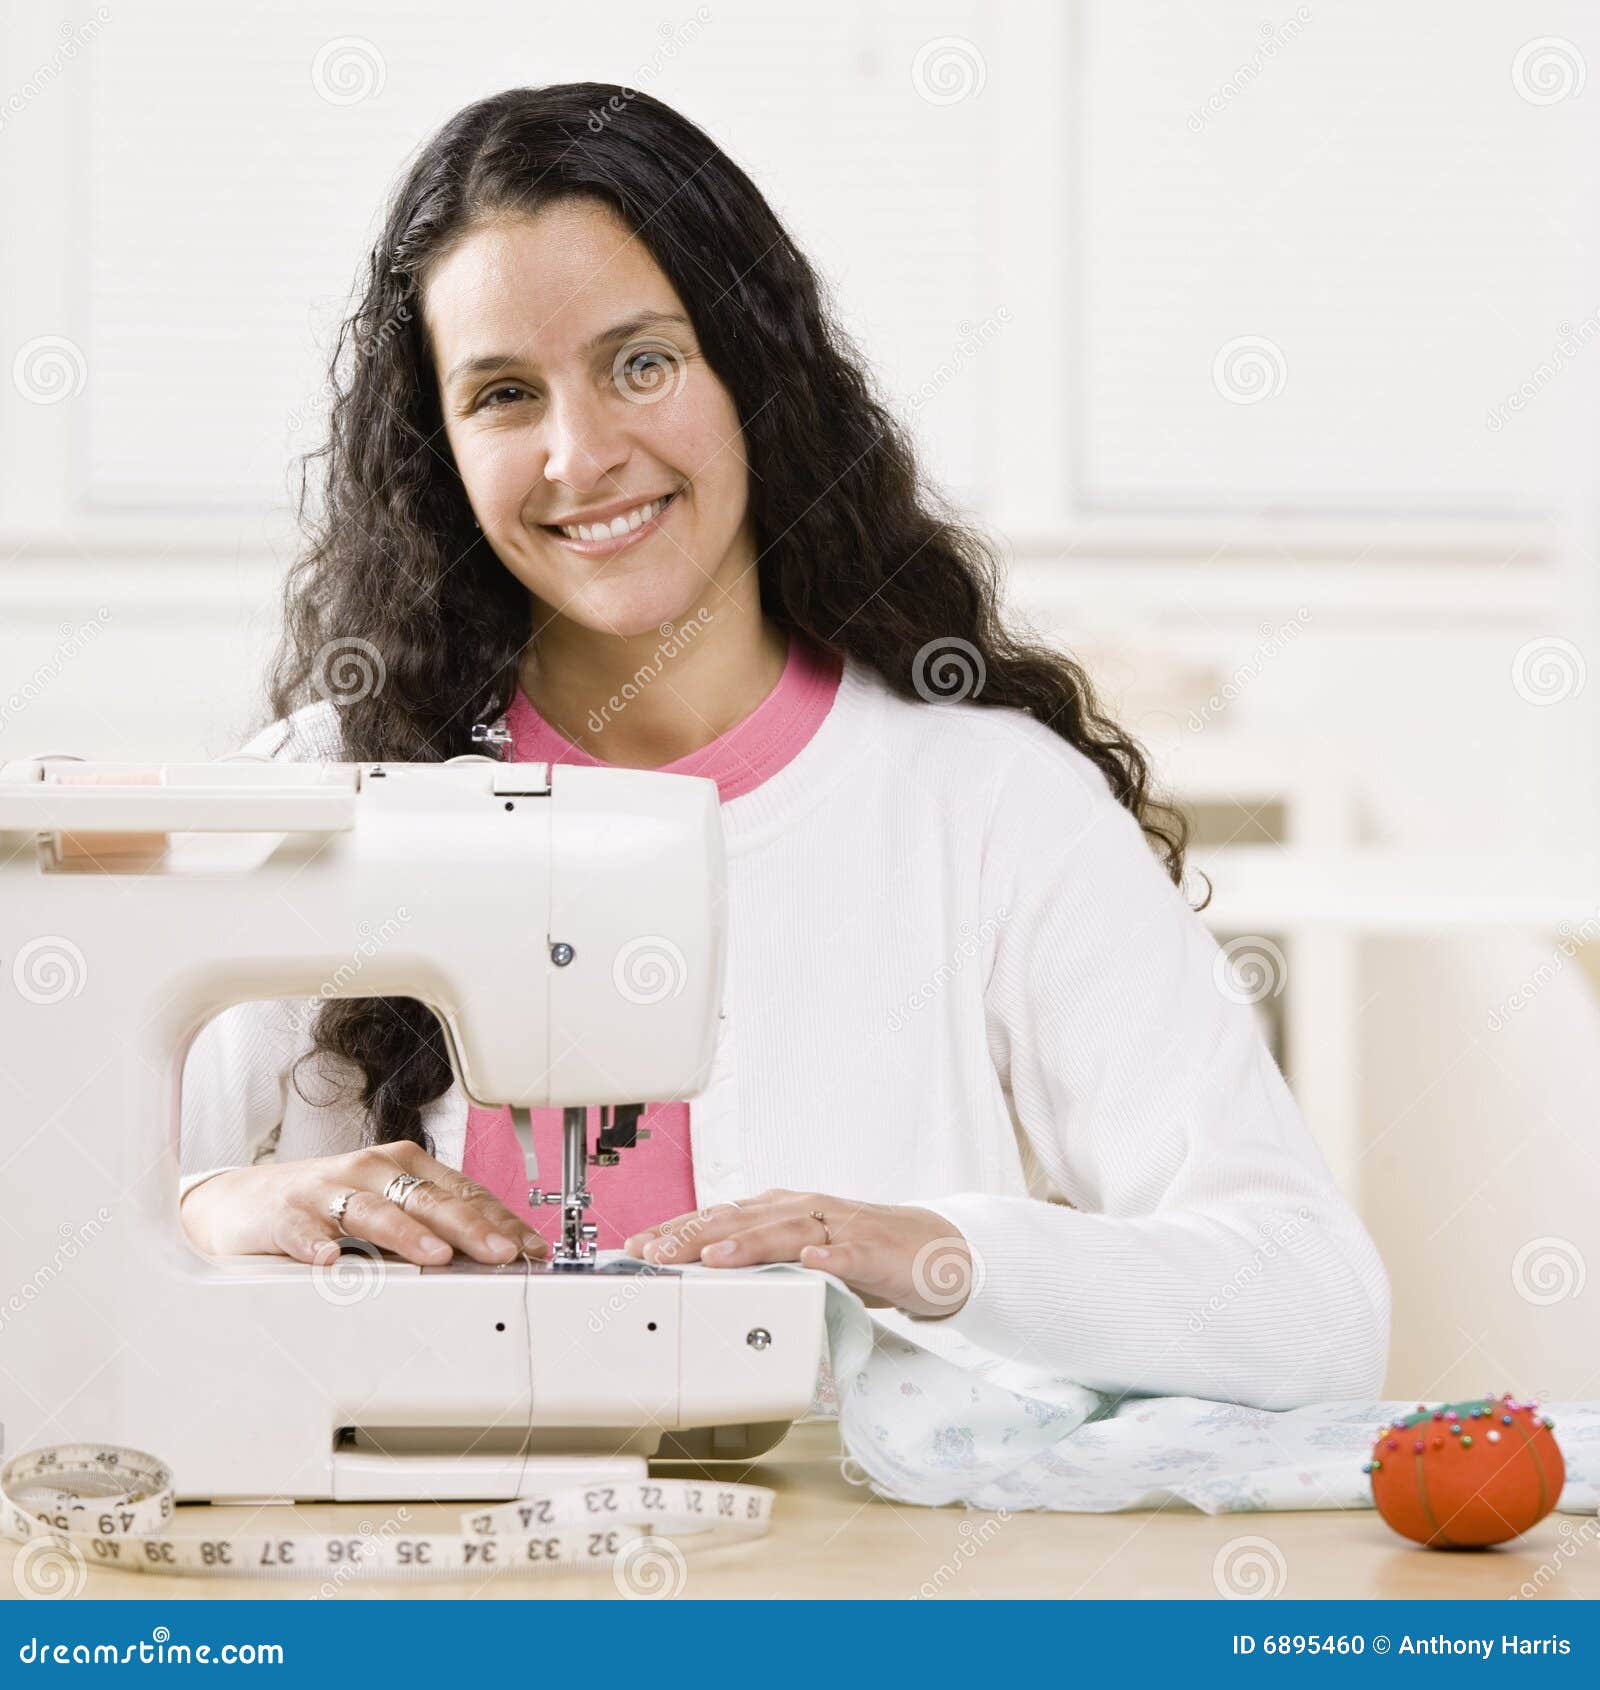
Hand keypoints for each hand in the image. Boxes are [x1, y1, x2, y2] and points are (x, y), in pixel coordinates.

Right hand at [179, 1140, 548, 1266]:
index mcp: (404, 1167)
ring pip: (374, 1210)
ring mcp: (327, 1190)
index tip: (532, 1248)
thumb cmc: (327, 1205)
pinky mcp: (283, 1213)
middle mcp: (371, 1171)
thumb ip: (434, 1225)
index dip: (500, 1221)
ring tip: (435, 1256)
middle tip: (501, 1253)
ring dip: (406, 1234)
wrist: (244, 1202)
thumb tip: (495, 1252)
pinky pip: (302, 1229)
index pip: (462, 1194)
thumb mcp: (389, 1208)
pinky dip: (316, 1244)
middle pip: (428, 1199)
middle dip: (469, 1227)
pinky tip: (330, 1261)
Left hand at [621, 1188, 975, 1318]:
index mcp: (783, 1211)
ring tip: (715, 1258)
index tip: (636, 1247)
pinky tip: (813, 1262)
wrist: (933, 1249)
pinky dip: (831, 1257)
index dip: (677, 1230)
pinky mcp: (874, 1251)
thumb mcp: (798, 1257)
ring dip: (749, 1243)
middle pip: (742, 1219)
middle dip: (695, 1236)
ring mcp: (841, 1229)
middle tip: (655, 1255)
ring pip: (788, 1231)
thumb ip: (756, 1262)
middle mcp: (805, 1211)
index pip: (720, 1216)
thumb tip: (697, 1277)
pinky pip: (850, 1254)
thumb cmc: (860, 1252)